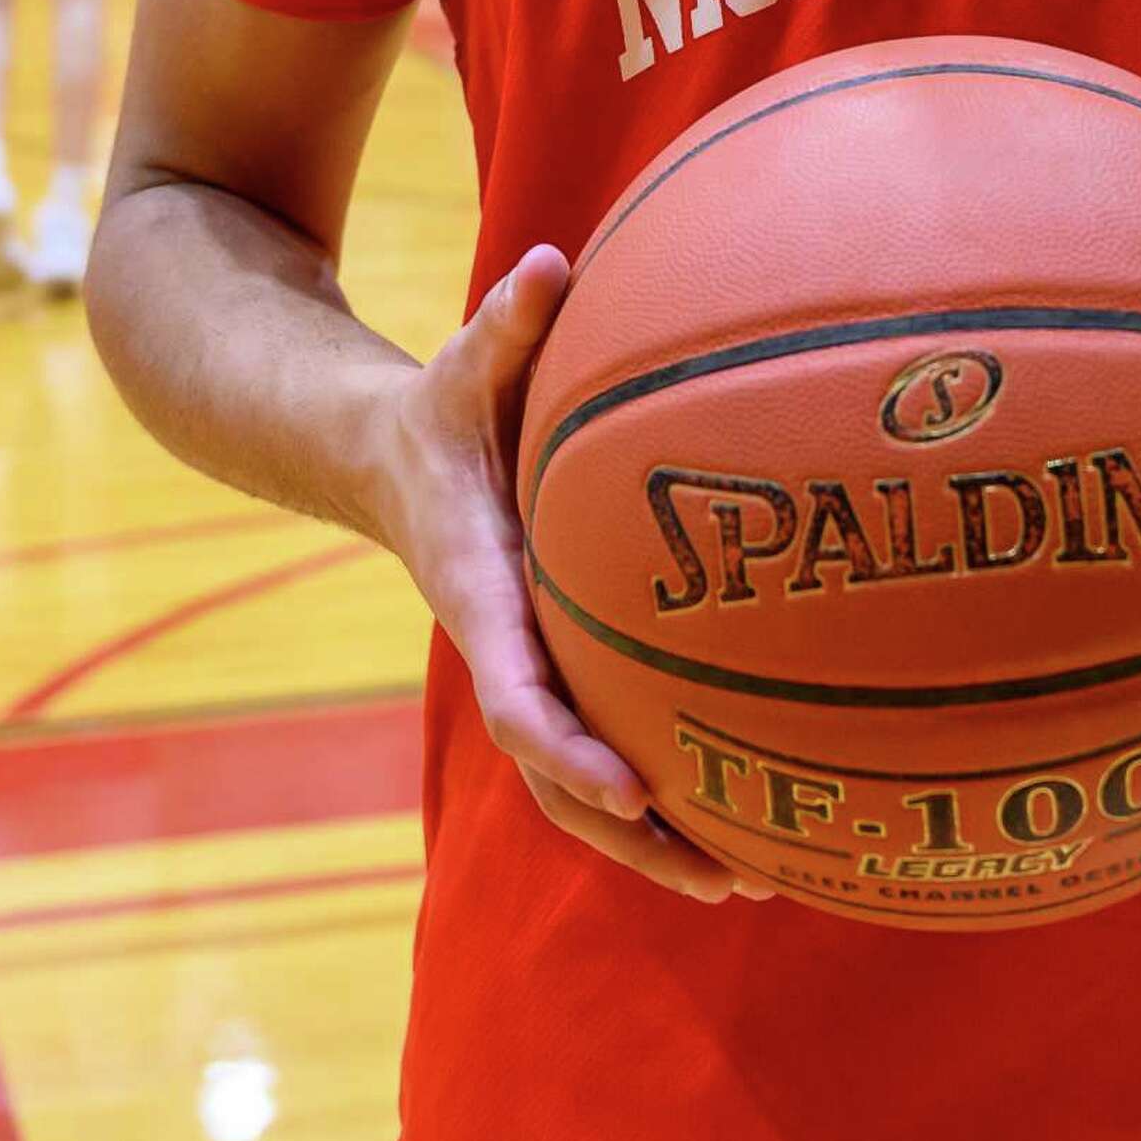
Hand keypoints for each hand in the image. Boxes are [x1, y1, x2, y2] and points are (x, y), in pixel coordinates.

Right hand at [377, 244, 769, 906]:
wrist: (387, 459)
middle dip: (636, 831)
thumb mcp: (460, 362)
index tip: (634, 787)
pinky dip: (653, 798)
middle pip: (557, 774)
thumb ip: (505, 322)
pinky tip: (735, 819)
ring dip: (654, 841)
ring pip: (576, 786)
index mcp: (477, 589)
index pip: (518, 691)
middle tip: (730, 871)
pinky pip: (598, 748)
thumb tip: (549, 262)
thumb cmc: (441, 407)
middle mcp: (502, 646)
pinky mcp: (549, 667)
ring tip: (753, 878)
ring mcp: (525, 667)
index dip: (571, 745)